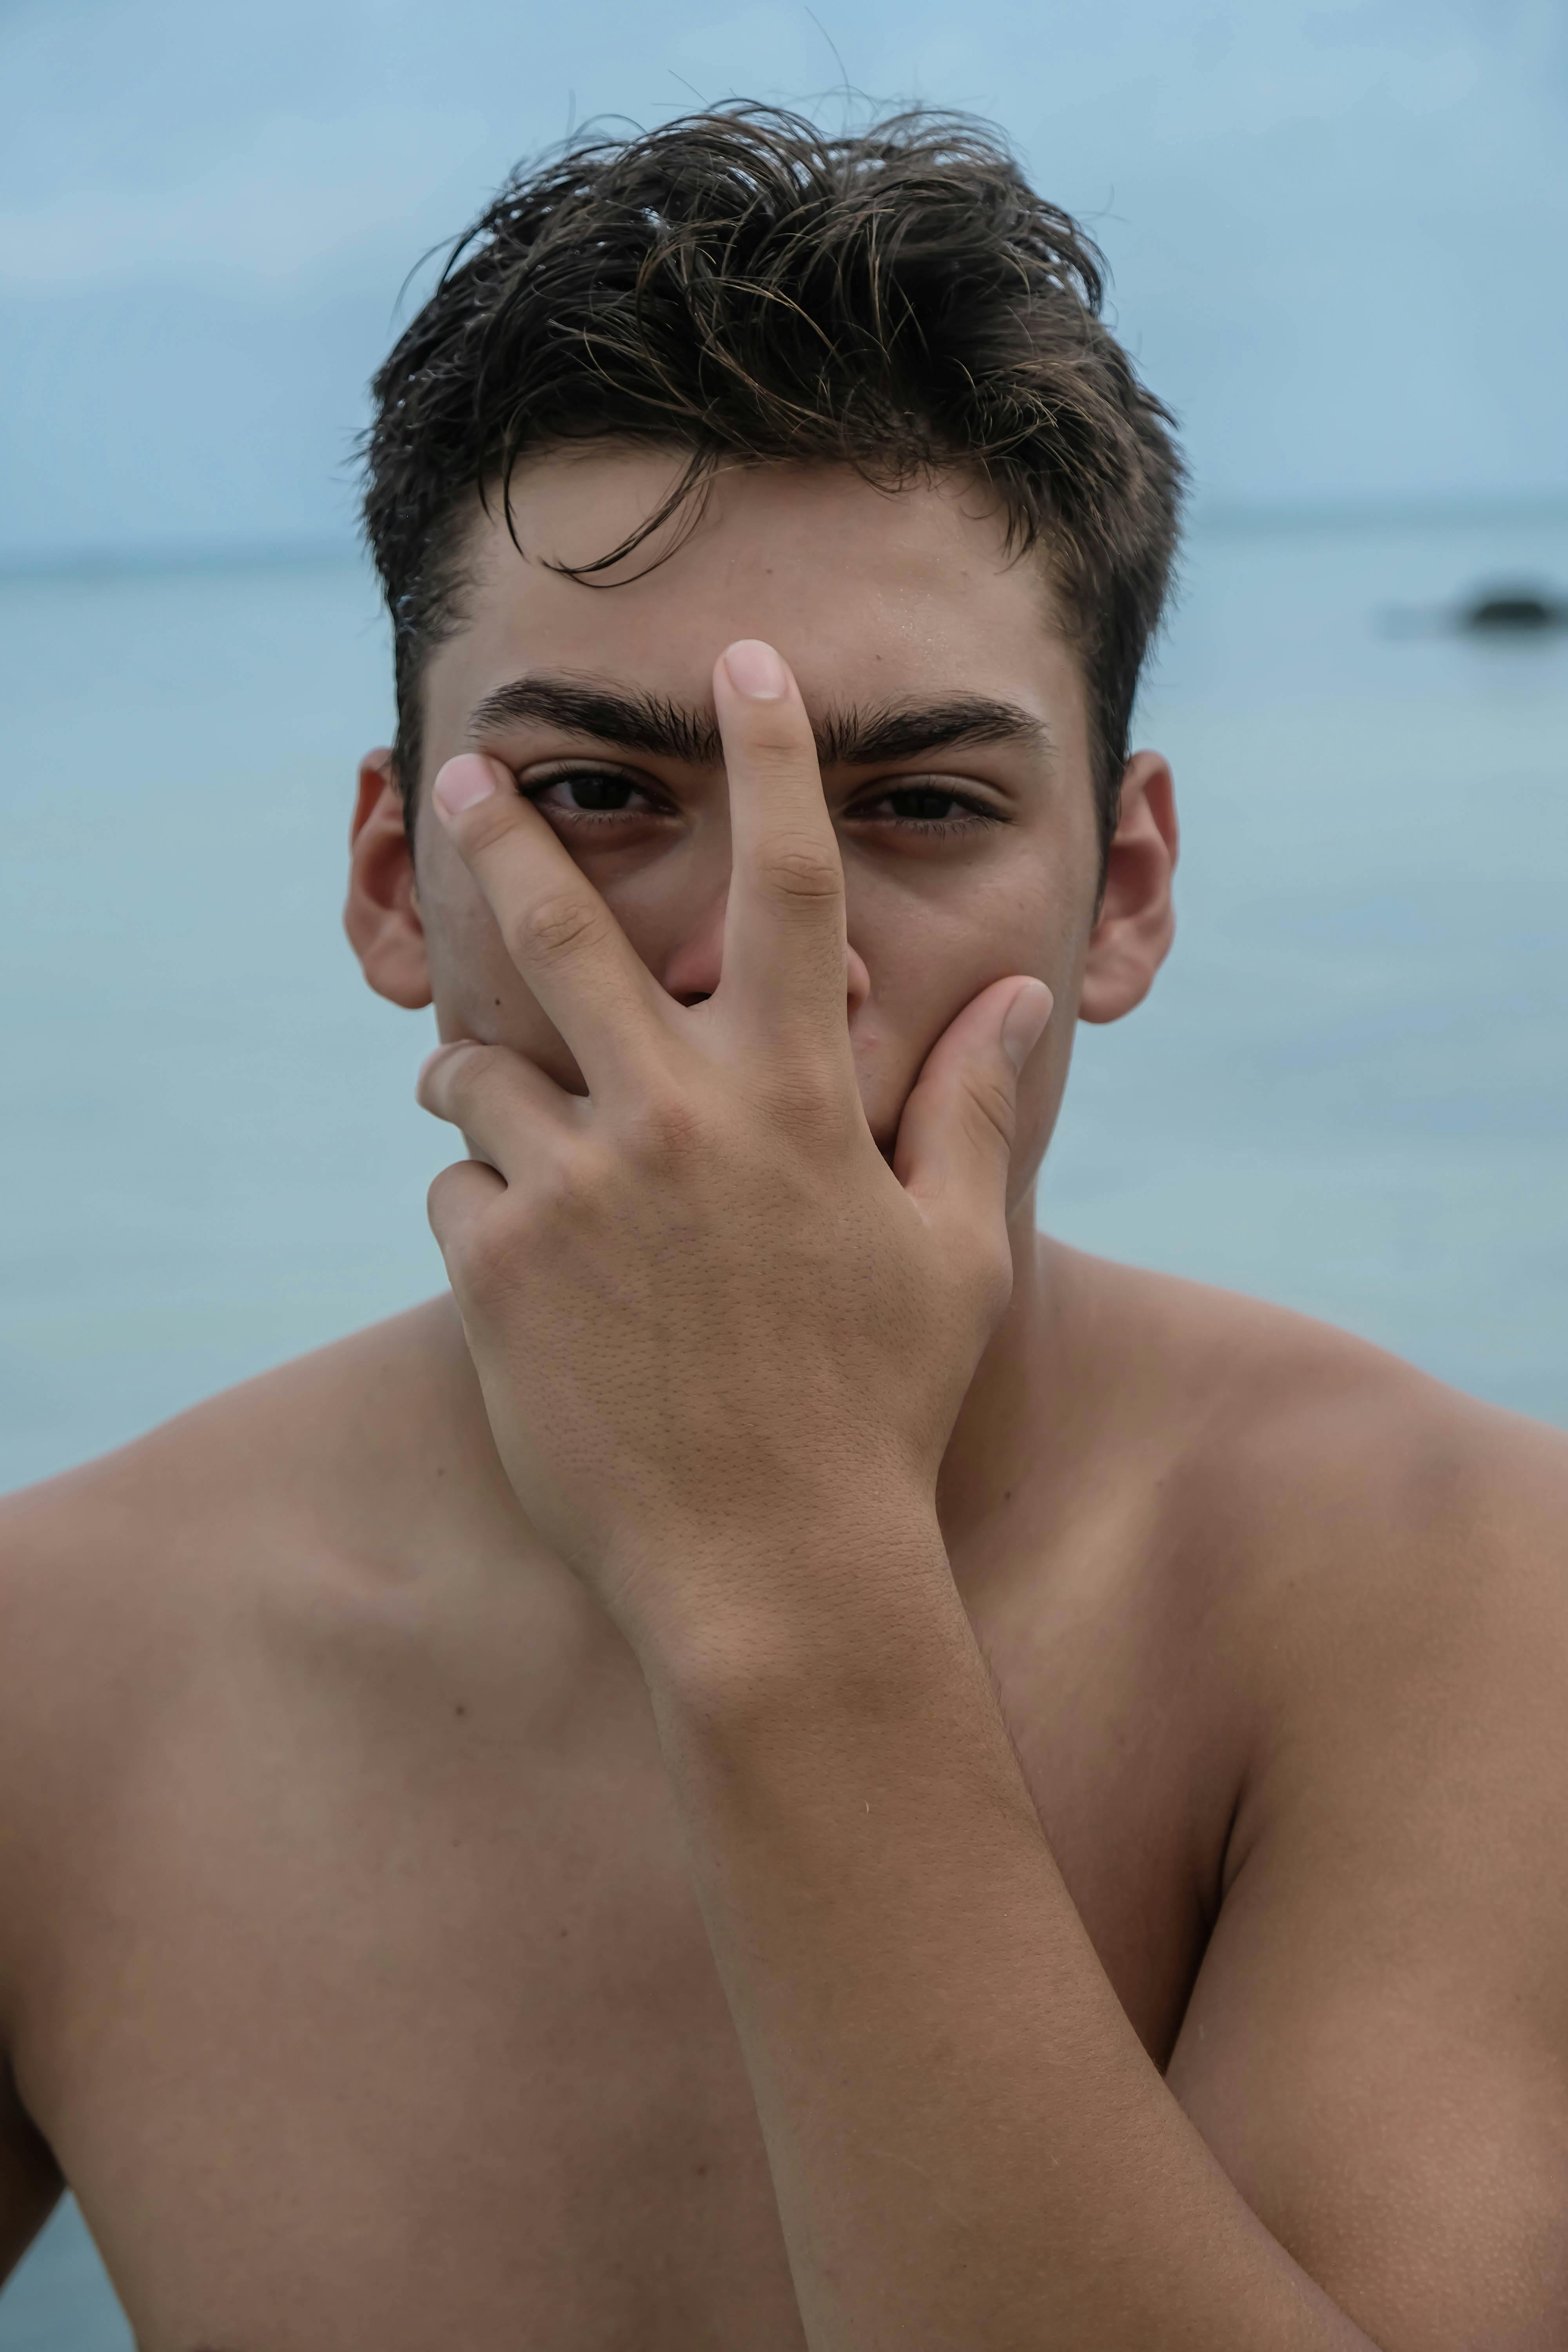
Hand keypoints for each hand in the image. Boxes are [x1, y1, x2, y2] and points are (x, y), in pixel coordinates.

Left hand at [418, 639, 1051, 1669]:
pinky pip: (459, 1187)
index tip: (742, 663)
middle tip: (465, 774)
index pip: (787, 885)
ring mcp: (573, 1191)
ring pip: (479, 1073)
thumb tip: (1018, 994)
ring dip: (485, 1077)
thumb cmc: (875, 1408)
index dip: (768, 755)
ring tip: (500, 1112)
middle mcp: (673, 1120)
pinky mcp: (495, 1269)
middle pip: (565, 931)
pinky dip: (485, 1200)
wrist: (767, 1565)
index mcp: (792, 1100)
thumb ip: (968, 1108)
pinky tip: (532, 1260)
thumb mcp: (949, 1256)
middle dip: (509, 835)